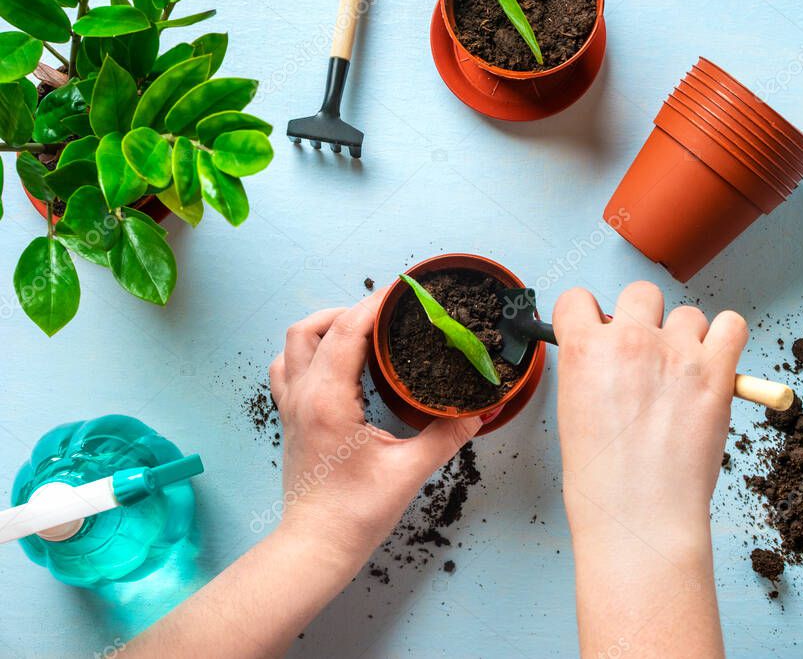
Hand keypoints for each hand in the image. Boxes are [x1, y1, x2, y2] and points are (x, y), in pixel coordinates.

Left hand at [269, 291, 483, 563]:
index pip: (348, 331)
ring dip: (325, 325)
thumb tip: (480, 411)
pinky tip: (336, 360)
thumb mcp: (409, 471)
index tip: (403, 291)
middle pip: (315, 327)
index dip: (376, 304)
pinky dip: (309, 350)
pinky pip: (287, 367)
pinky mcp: (291, 418)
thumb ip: (447, 435)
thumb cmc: (356, 513)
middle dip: (353, 310)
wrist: (317, 545)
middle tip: (390, 313)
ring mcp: (292, 406)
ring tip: (362, 329)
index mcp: (329, 400)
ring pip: (294, 342)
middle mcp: (303, 395)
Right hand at [553, 281, 747, 543]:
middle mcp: (629, 341)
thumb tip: (611, 359)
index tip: (596, 330)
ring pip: (688, 314)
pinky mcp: (716, 371)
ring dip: (687, 337)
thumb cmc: (602, 480)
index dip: (586, 315)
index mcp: (583, 351)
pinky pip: (731, 325)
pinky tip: (716, 363)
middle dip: (642, 318)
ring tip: (684, 376)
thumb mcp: (572, 412)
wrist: (640, 515)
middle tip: (647, 355)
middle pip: (640, 293)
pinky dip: (727, 339)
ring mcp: (676, 353)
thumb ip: (590, 372)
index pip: (577, 299)